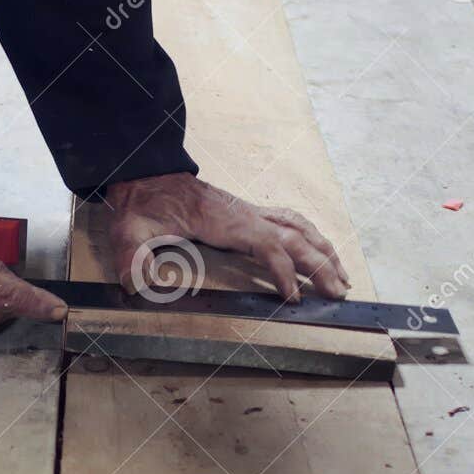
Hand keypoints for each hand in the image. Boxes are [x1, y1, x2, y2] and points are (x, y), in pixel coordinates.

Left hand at [103, 173, 349, 300]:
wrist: (145, 174)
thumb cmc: (143, 203)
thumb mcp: (131, 230)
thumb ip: (132, 255)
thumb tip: (133, 284)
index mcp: (227, 221)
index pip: (269, 246)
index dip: (284, 273)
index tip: (294, 299)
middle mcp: (246, 215)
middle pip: (296, 238)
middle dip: (321, 266)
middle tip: (340, 293)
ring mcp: (250, 212)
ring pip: (300, 228)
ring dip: (324, 251)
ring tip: (342, 277)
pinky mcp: (248, 212)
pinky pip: (290, 221)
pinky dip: (311, 236)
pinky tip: (321, 250)